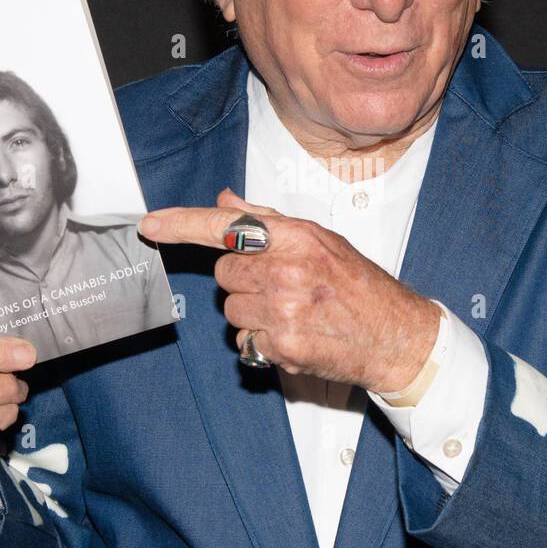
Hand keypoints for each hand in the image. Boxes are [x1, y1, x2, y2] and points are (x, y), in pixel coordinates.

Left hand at [140, 188, 439, 391]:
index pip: (226, 225)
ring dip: (251, 312)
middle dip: (244, 278)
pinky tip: (293, 334)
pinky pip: (245, 341)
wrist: (395, 336)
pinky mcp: (282, 346)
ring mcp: (284, 311)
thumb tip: (224, 200)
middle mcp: (288, 271)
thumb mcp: (321, 240)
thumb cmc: (359, 286)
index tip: (151, 225)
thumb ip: (268, 221)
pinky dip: (261, 341)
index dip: (182, 224)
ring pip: (230, 309)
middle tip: (282, 285)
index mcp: (297, 238)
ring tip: (291, 311)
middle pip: (225, 271)